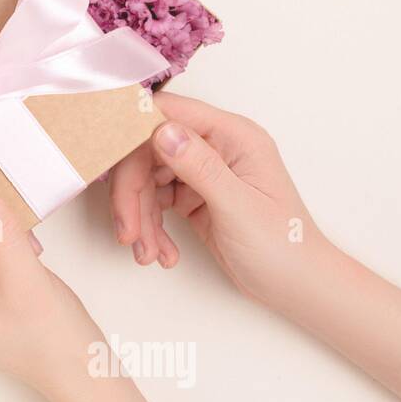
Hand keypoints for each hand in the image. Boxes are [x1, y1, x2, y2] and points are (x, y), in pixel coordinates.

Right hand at [109, 92, 320, 305]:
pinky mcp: (193, 196)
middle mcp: (216, 147)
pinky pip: (154, 203)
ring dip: (139, 218)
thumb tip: (161, 131)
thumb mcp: (239, 207)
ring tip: (147, 254)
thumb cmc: (283, 247)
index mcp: (233, 137)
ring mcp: (203, 172)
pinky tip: (162, 254)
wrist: (297, 286)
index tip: (103, 158)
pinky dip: (150, 229)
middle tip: (128, 233)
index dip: (131, 134)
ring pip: (146, 180)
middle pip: (148, 151)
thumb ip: (200, 167)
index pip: (168, 115)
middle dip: (132, 193)